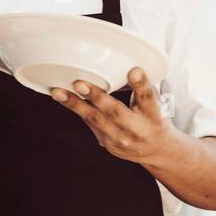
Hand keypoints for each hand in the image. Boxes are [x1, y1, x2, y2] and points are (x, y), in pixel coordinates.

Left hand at [50, 67, 178, 164]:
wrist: (156, 150)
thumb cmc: (153, 119)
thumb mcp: (155, 102)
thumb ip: (142, 87)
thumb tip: (127, 65)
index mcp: (153, 114)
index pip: (148, 98)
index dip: (141, 84)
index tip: (134, 71)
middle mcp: (137, 129)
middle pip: (116, 112)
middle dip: (96, 97)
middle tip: (80, 83)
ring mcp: (120, 139)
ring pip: (95, 120)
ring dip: (75, 104)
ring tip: (59, 92)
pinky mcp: (107, 143)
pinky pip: (90, 124)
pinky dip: (76, 109)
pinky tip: (63, 98)